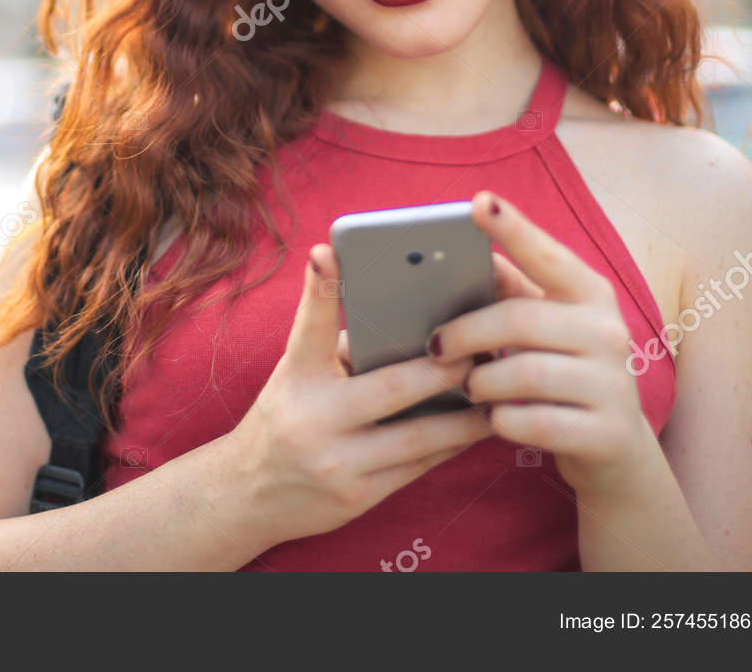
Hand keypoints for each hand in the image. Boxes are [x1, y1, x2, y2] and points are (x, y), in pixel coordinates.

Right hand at [222, 243, 495, 548]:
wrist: (250, 495)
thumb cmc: (286, 417)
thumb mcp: (297, 373)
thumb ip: (337, 344)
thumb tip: (405, 313)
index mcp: (296, 376)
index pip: (308, 325)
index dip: (318, 287)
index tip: (327, 252)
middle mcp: (313, 418)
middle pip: (391, 387)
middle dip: (445, 369)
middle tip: (485, 347)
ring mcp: (337, 463)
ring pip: (419, 435)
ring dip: (467, 414)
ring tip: (501, 390)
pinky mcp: (358, 498)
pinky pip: (419, 467)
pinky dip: (453, 444)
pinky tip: (481, 426)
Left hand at [426, 191, 657, 499]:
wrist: (614, 447)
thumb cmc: (563, 371)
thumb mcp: (546, 327)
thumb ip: (511, 292)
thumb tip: (460, 257)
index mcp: (590, 294)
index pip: (547, 254)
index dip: (512, 229)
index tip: (478, 202)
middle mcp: (609, 332)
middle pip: (520, 320)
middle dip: (467, 333)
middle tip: (438, 347)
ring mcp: (613, 384)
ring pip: (525, 373)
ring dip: (482, 382)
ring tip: (470, 386)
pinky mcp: (606, 432)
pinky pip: (534, 421)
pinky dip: (502, 420)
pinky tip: (496, 418)